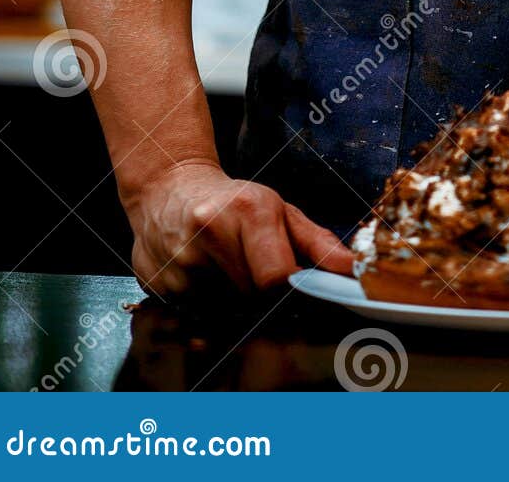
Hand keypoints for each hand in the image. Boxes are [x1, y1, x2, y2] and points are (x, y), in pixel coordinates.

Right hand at [127, 160, 353, 299]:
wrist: (168, 189)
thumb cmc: (231, 202)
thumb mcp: (279, 210)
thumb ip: (317, 243)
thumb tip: (351, 270)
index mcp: (248, 211)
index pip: (275, 278)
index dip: (289, 295)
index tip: (296, 297)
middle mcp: (209, 234)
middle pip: (251, 301)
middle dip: (264, 302)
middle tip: (264, 286)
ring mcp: (178, 263)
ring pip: (224, 315)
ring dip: (235, 309)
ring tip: (231, 278)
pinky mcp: (158, 287)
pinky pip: (195, 320)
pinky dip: (207, 313)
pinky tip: (206, 286)